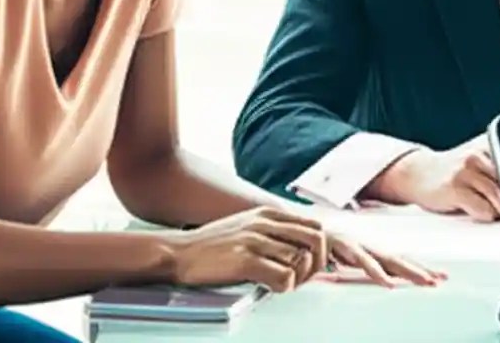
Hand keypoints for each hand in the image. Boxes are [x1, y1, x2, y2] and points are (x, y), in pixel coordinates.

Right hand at [164, 206, 327, 292]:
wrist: (179, 252)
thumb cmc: (213, 244)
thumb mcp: (248, 225)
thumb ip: (274, 230)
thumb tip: (303, 247)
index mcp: (269, 213)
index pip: (315, 226)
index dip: (320, 248)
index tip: (310, 264)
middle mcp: (266, 223)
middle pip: (316, 240)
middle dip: (317, 263)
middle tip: (302, 278)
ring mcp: (255, 241)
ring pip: (301, 260)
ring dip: (299, 278)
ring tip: (283, 283)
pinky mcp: (245, 260)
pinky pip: (284, 276)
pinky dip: (284, 286)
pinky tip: (271, 287)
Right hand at [322, 233, 446, 287]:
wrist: (292, 228)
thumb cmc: (315, 247)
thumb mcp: (339, 260)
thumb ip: (355, 266)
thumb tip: (371, 277)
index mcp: (368, 252)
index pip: (398, 262)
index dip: (418, 269)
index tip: (439, 277)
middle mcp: (366, 248)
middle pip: (400, 260)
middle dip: (422, 270)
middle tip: (442, 279)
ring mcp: (357, 246)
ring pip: (388, 261)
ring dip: (408, 272)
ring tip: (425, 281)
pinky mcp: (344, 248)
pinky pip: (364, 263)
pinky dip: (377, 273)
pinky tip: (389, 283)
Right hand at [382, 140, 499, 221]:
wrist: (418, 173)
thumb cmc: (455, 172)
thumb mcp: (480, 161)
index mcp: (488, 144)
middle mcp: (477, 154)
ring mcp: (465, 171)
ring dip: (499, 210)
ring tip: (489, 207)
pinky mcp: (454, 189)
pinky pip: (483, 210)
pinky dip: (485, 215)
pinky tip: (475, 209)